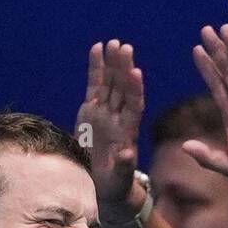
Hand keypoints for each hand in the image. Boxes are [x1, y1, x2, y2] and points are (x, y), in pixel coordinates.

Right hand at [78, 39, 144, 207]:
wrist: (104, 183)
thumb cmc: (114, 184)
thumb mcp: (118, 178)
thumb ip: (123, 166)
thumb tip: (126, 154)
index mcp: (128, 131)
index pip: (133, 106)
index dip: (134, 90)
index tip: (135, 73)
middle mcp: (118, 117)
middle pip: (123, 89)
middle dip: (123, 68)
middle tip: (124, 48)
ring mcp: (105, 111)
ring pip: (110, 83)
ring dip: (112, 63)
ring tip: (113, 43)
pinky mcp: (92, 109)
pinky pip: (95, 85)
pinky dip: (96, 67)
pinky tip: (97, 48)